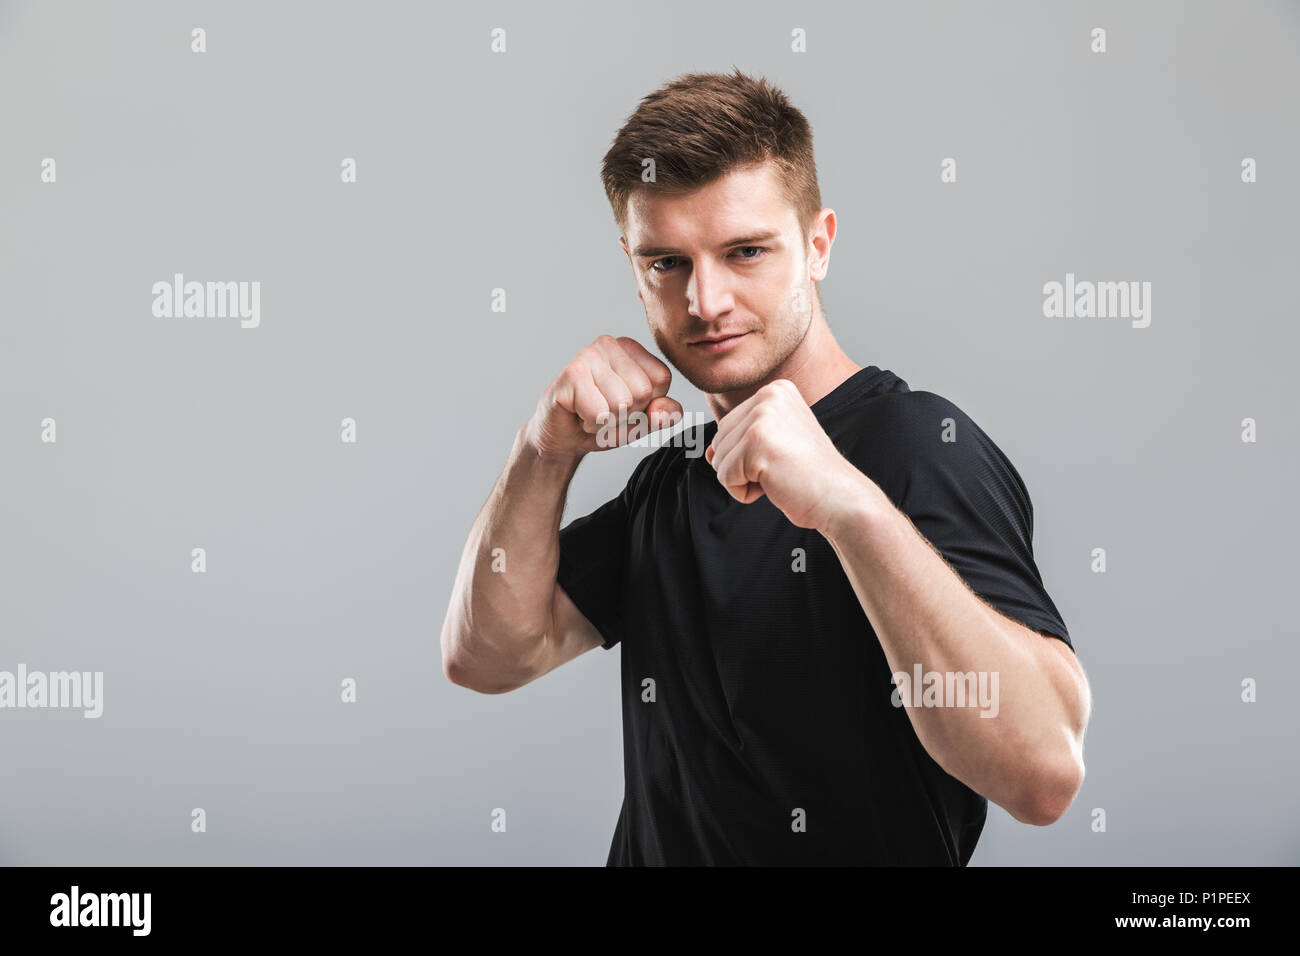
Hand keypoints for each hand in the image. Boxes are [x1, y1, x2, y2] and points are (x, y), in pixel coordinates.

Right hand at [524, 335, 682, 461]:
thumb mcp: (645, 421)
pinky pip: (599, 413)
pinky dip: (591, 424)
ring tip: (591, 412)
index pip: (661, 380)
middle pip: (642, 392)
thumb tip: (664, 410)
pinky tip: (578, 413)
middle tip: (604, 411)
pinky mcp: (571, 374)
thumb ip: (666, 415)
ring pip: (621, 403)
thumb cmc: (604, 423)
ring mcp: (588, 356)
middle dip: (625, 414)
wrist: (564, 438)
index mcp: (632, 349)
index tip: (624, 406)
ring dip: (607, 421)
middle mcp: (610, 344)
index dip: (646, 404)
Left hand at [705, 378, 867, 531]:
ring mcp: (762, 418)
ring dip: (744, 480)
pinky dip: (744, 492)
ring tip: (779, 475)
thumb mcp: (772, 446)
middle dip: (742, 466)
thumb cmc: (810, 475)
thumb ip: (740, 440)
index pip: (728, 426)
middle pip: (720, 440)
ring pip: (719, 460)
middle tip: (781, 469)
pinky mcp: (756, 444)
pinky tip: (775, 485)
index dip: (748, 454)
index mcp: (775, 390)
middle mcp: (768, 396)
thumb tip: (708, 452)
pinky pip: (725, 477)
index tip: (784, 457)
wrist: (840, 498)